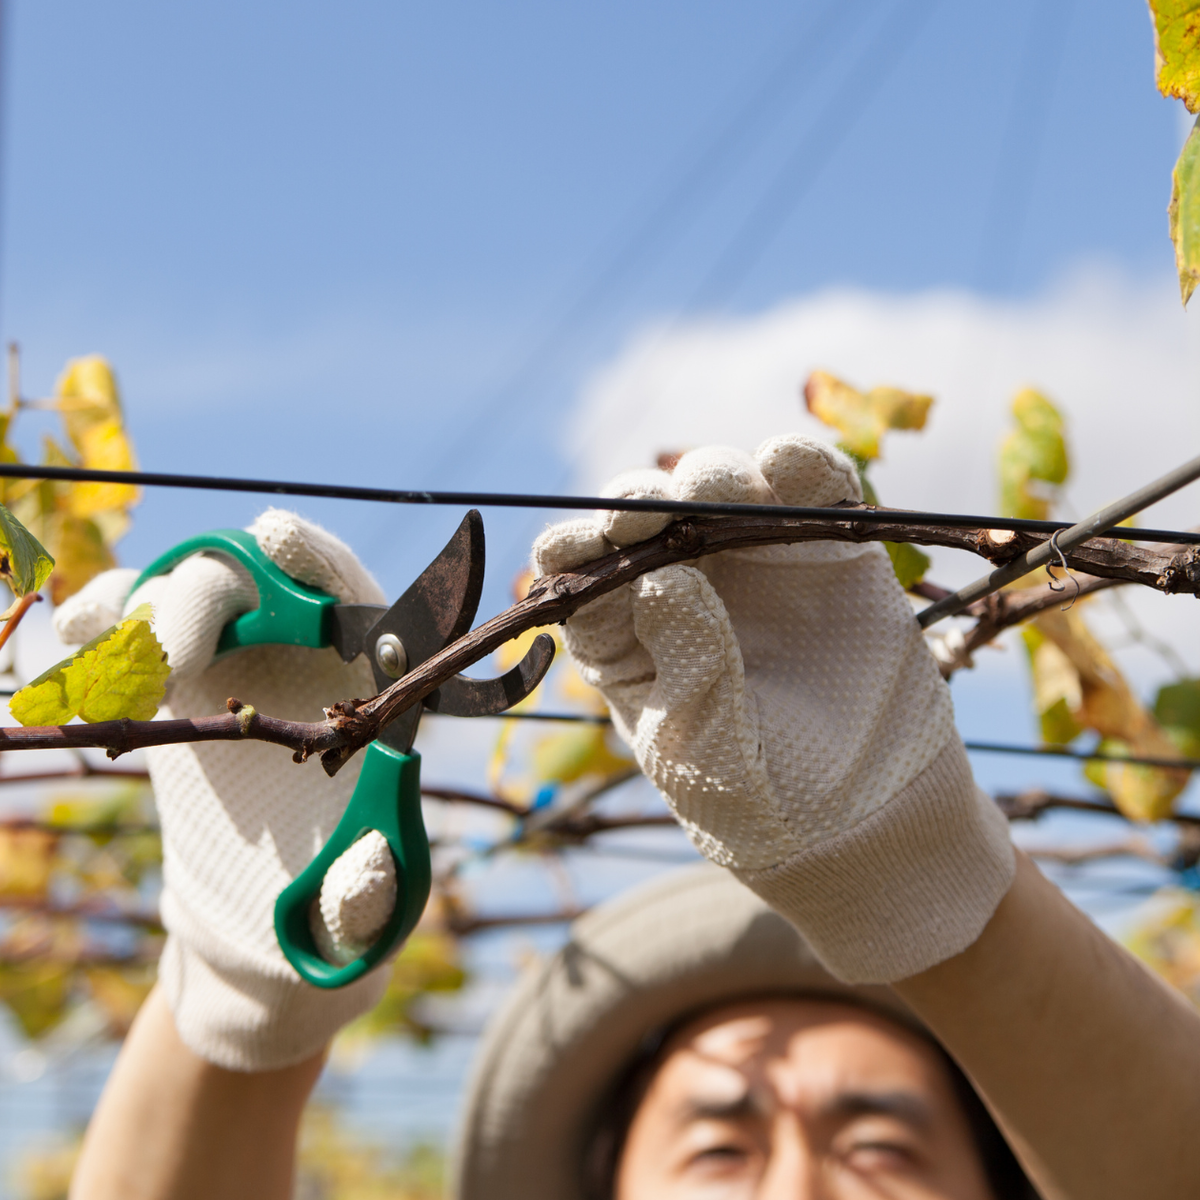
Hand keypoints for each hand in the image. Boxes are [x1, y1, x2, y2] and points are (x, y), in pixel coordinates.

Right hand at [54, 509, 397, 1069]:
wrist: (266, 907)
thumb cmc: (333, 893)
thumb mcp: (362, 903)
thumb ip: (367, 892)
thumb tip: (367, 872)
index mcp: (368, 685)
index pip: (354, 593)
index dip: (318, 559)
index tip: (279, 539)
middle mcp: (302, 653)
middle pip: (255, 582)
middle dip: (204, 606)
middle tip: (166, 664)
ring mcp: (234, 654)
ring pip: (185, 591)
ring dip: (142, 615)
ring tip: (112, 674)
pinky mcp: (174, 673)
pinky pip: (134, 621)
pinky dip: (102, 618)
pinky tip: (78, 640)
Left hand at [532, 436, 1013, 981]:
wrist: (870, 818)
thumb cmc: (761, 801)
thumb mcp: (706, 750)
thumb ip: (688, 665)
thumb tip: (662, 578)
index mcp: (626, 637)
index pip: (581, 574)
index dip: (578, 545)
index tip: (591, 539)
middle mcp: (680, 587)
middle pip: (645, 515)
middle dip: (641, 500)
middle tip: (651, 509)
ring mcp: (753, 561)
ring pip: (718, 488)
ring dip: (712, 476)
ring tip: (722, 493)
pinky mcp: (826, 548)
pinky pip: (809, 489)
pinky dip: (797, 464)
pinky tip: (782, 464)